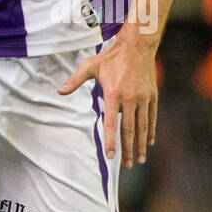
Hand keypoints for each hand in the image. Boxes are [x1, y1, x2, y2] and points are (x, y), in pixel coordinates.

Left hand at [58, 36, 156, 167]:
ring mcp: (143, 98)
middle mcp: (130, 98)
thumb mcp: (90, 66)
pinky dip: (151, 131)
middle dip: (128, 150)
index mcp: (113, 94)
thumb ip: (75, 80)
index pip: (111, 123)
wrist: (137, 45)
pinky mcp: (152, 95)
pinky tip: (149, 142)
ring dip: (141, 145)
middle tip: (128, 166)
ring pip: (142, 126)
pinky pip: (152, 117)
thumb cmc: (111, 56)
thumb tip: (59, 91)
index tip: (111, 156)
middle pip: (129, 129)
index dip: (111, 141)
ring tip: (140, 159)